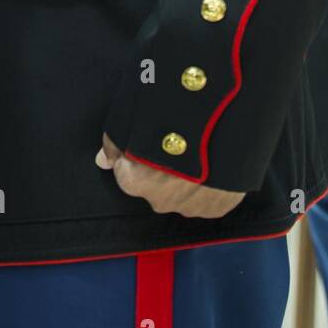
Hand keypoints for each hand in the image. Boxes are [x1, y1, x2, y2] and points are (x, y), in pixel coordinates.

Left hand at [95, 133, 245, 217]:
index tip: (149, 140)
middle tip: (176, 144)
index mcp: (136, 181)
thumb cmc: (176, 119)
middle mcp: (160, 201)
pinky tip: (212, 165)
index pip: (126, 172)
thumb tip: (102, 161)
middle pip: (153, 185)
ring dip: (185, 180)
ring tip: (197, 151)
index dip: (135, 154)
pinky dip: (207, 186)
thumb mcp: (135, 120)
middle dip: (160, 169)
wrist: (225, 123)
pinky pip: (205, 199)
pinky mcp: (216, 208)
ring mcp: (190, 208)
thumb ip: (114, 144)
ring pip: (180, 194)